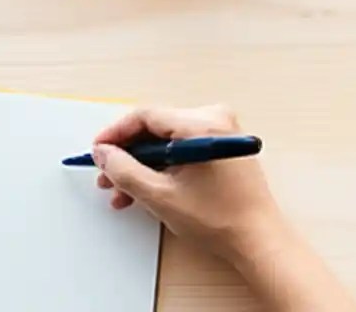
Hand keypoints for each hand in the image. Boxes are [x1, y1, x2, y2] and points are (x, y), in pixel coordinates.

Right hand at [93, 105, 282, 261]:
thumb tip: (104, 153)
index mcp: (202, 125)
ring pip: (165, 141)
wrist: (257, 240)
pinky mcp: (221, 146)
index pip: (145, 116)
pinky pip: (181, 147)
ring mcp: (220, 132)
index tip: (98, 151)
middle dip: (127, 156)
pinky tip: (146, 188)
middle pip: (154, 129)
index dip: (115, 134)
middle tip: (108, 176)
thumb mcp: (160, 196)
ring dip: (142, 165)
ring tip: (124, 191)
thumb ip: (124, 170)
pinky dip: (161, 166)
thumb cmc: (222, 220)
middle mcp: (214, 120)